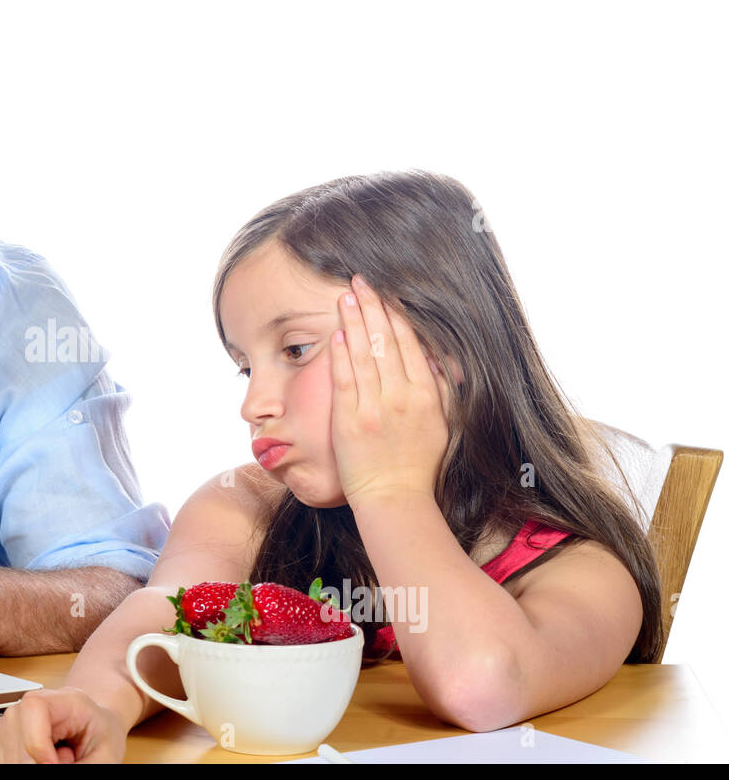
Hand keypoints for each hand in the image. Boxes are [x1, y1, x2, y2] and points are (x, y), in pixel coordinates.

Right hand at [0, 687, 127, 762]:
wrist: (94, 730)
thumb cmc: (101, 737)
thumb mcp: (105, 755)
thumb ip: (83, 766)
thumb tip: (48, 767)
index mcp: (64, 700)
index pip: (33, 708)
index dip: (38, 743)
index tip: (52, 764)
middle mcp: (31, 704)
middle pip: (19, 741)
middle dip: (40, 765)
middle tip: (68, 759)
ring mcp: (12, 720)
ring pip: (8, 757)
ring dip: (32, 766)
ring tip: (56, 758)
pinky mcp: (1, 738)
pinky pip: (4, 763)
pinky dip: (21, 767)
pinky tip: (41, 761)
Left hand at [329, 275, 452, 509]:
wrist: (395, 498)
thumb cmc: (419, 465)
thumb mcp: (442, 424)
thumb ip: (442, 389)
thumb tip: (436, 357)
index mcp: (426, 395)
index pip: (410, 344)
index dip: (396, 315)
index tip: (387, 294)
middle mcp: (401, 396)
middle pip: (385, 341)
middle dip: (373, 307)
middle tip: (361, 281)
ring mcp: (373, 407)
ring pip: (364, 354)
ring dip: (354, 321)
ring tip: (346, 296)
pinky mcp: (349, 420)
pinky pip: (345, 380)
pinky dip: (341, 354)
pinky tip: (338, 332)